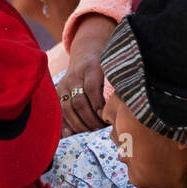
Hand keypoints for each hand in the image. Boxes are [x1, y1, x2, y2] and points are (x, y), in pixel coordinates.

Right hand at [58, 14, 115, 134]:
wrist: (85, 52)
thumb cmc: (105, 64)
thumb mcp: (112, 67)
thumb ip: (118, 82)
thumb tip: (127, 104)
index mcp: (91, 67)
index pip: (92, 88)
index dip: (97, 105)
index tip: (106, 118)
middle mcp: (75, 75)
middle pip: (79, 101)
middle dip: (89, 119)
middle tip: (99, 129)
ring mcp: (65, 83)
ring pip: (68, 107)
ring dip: (78, 123)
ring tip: (90, 132)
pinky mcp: (59, 91)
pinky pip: (60, 110)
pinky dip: (65, 123)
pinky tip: (70, 134)